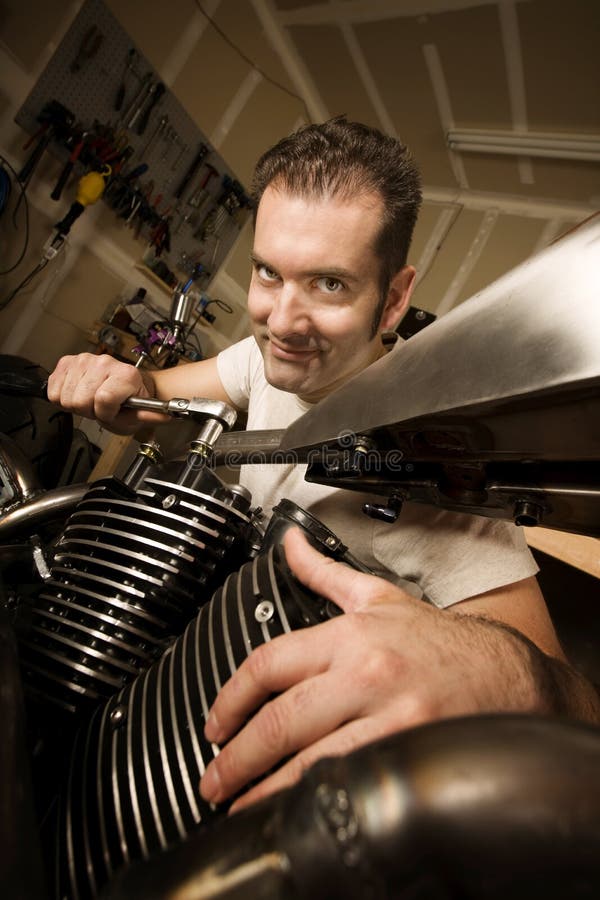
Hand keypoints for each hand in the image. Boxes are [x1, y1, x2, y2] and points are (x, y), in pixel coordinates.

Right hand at [48, 353, 165, 432]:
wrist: (124, 385)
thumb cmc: (130, 398)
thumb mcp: (139, 414)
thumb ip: (148, 416)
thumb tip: (165, 415)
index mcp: (125, 374)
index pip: (103, 399)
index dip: (105, 413)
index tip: (113, 412)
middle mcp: (104, 362)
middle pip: (80, 400)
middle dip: (89, 410)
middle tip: (100, 407)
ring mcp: (84, 359)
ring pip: (65, 396)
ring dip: (76, 404)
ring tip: (91, 400)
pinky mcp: (68, 361)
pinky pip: (53, 389)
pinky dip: (62, 396)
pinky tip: (78, 393)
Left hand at [200, 528, 543, 811]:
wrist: (505, 672)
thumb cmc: (440, 641)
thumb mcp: (377, 597)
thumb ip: (323, 573)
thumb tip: (289, 544)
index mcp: (350, 635)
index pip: (270, 664)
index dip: (231, 697)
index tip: (215, 723)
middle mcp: (365, 673)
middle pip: (281, 718)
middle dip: (237, 754)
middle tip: (213, 776)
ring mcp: (389, 715)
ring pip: (309, 757)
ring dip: (264, 787)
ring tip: (237, 803)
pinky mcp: (409, 749)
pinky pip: (349, 776)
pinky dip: (315, 795)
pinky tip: (294, 807)